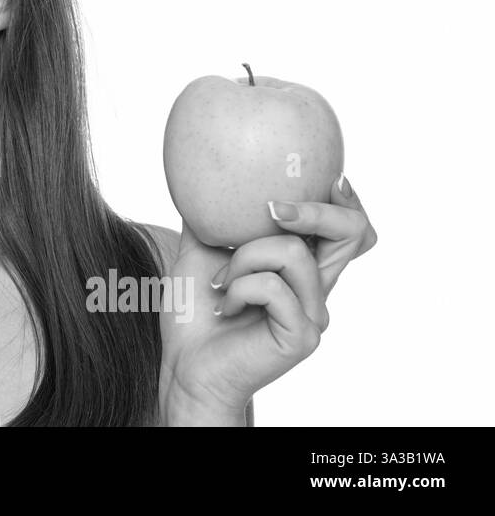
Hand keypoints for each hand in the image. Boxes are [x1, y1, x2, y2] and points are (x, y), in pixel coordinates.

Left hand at [158, 174, 376, 423]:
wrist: (184, 365)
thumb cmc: (194, 313)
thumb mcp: (199, 251)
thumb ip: (212, 216)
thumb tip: (200, 173)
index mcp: (302, 268)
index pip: (350, 230)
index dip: (349, 201)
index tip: (328, 176)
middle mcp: (317, 289)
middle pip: (353, 235)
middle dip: (316, 210)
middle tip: (274, 209)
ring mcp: (313, 313)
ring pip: (293, 253)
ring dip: (244, 258)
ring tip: (221, 281)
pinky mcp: (302, 334)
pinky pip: (273, 286)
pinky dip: (239, 286)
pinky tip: (224, 304)